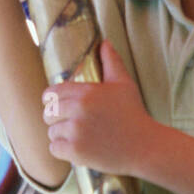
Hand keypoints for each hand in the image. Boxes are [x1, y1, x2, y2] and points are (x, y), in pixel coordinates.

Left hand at [43, 40, 154, 173]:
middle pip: (48, 113)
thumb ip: (111, 61)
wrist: (145, 147)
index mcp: (86, 92)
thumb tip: (105, 42)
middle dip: (56, 119)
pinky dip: (62, 150)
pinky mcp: (76, 152)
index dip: (50, 100)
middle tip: (69, 123)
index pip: (51, 94)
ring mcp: (76, 132)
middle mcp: (78, 110)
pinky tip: (77, 148)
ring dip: (61, 136)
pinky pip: (54, 149)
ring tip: (77, 137)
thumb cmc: (133, 114)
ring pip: (51, 132)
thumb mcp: (124, 84)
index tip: (55, 105)